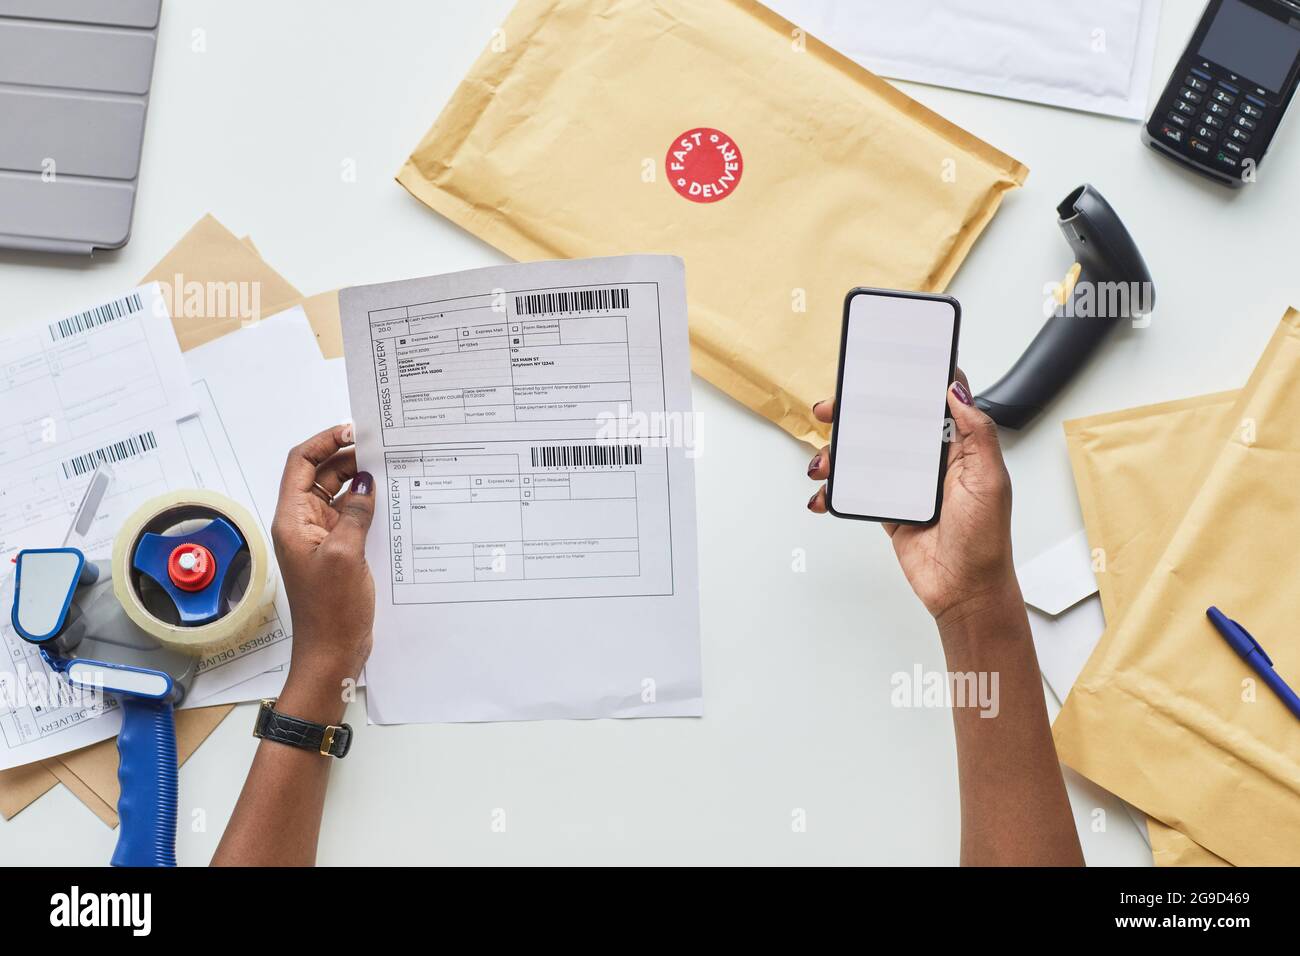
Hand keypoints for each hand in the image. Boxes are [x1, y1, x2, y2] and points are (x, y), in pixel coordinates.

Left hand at [270, 425, 375, 694]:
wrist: (332, 652)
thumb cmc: (331, 610)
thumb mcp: (346, 554)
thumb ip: (355, 512)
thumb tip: (365, 480)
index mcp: (293, 520)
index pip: (301, 464)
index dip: (324, 442)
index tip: (352, 430)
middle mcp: (303, 524)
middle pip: (321, 475)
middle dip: (347, 458)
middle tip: (382, 449)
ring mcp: (322, 538)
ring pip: (338, 495)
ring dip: (359, 481)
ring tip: (389, 470)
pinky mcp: (338, 552)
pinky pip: (351, 517)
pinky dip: (367, 505)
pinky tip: (389, 502)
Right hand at [806, 370, 1016, 624]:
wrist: (965, 591)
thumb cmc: (986, 540)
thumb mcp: (989, 480)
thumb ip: (976, 433)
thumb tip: (957, 390)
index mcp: (959, 446)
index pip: (931, 402)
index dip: (907, 383)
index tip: (881, 367)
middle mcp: (930, 460)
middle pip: (887, 423)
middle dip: (855, 413)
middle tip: (831, 410)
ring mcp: (905, 483)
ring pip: (864, 454)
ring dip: (837, 454)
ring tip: (824, 463)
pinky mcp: (887, 507)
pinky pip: (854, 490)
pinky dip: (833, 491)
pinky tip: (824, 495)